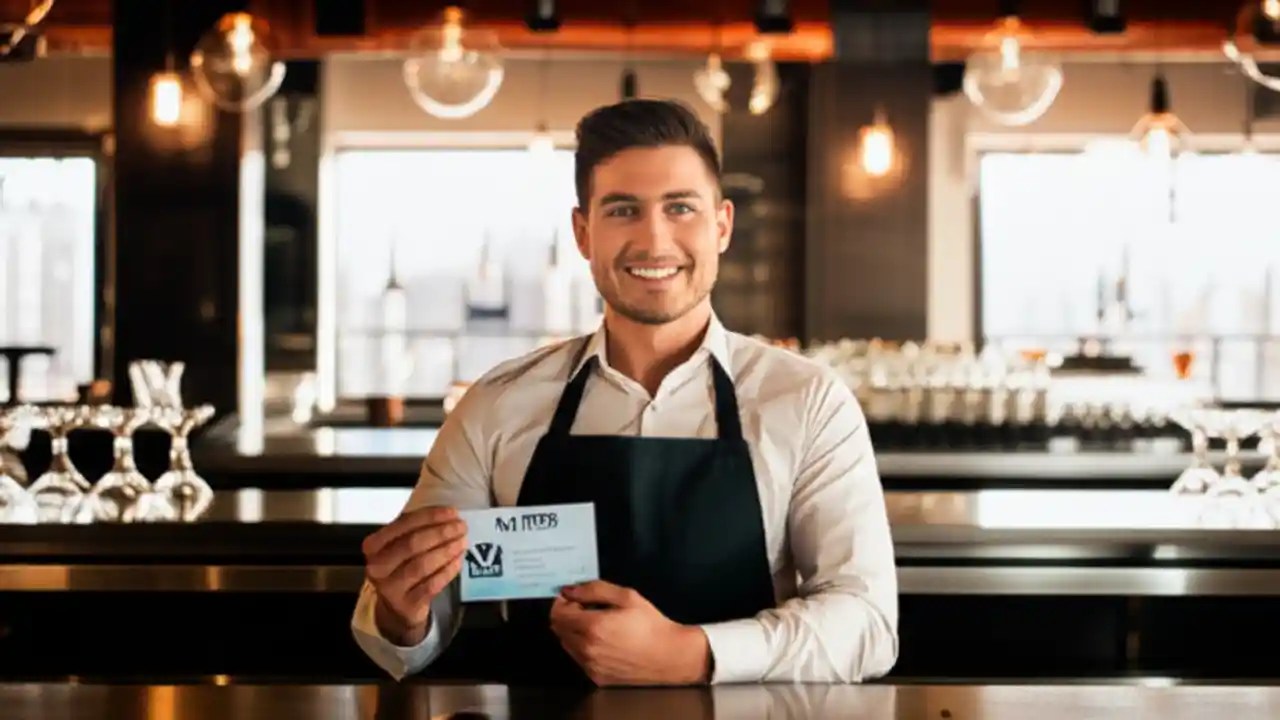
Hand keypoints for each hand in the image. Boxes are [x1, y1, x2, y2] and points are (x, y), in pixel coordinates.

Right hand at [362, 505, 467, 646]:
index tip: (452, 512)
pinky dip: (447, 570)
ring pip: (422, 564)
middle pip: (413, 544)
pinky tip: (458, 560)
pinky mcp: (407, 605)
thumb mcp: (398, 546)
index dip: (431, 516)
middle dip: (441, 532)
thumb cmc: (400, 568)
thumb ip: (416, 529)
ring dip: (446, 550)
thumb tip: (448, 514)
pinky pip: (431, 584)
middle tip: (461, 527)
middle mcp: (377, 566)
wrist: (396, 608)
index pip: (404, 524)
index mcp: (374, 545)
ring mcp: (390, 588)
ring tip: (462, 542)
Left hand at [549, 580, 710, 685]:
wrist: (669, 656)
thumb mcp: (627, 596)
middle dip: (567, 616)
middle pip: (558, 629)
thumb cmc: (651, 624)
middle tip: (586, 609)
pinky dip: (583, 648)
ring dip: (573, 632)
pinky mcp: (597, 678)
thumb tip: (570, 590)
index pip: (557, 614)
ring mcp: (591, 666)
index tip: (574, 598)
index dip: (563, 602)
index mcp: (593, 627)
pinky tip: (603, 642)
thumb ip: (594, 589)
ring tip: (597, 625)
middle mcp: (587, 649)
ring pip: (566, 645)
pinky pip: (579, 659)